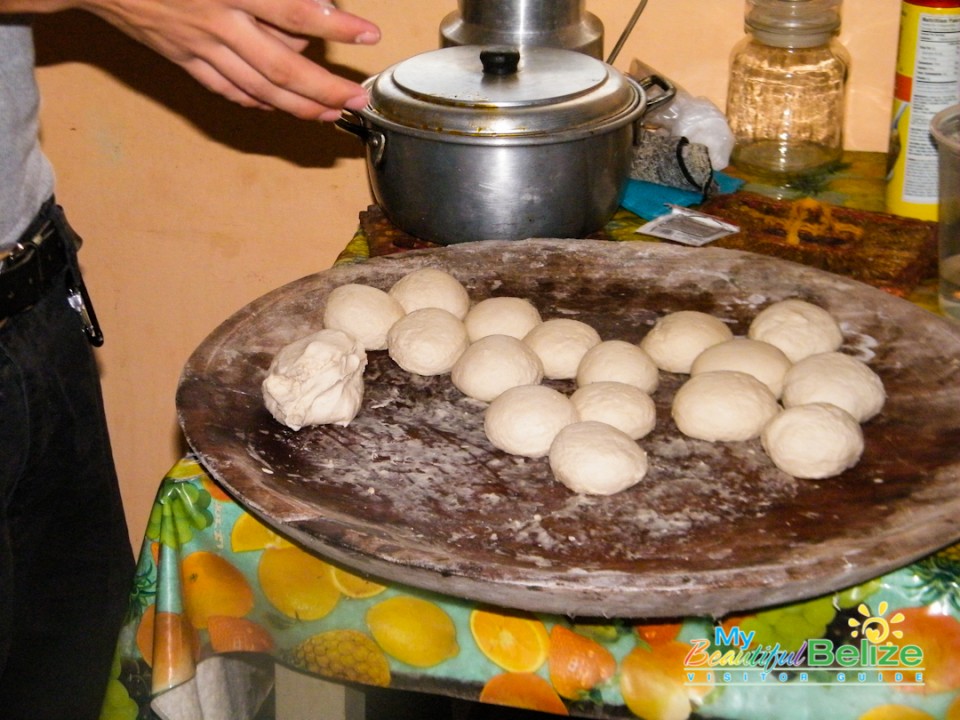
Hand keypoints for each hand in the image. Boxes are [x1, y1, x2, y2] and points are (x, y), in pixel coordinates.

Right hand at [78, 0, 379, 119]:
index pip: (295, 10)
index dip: (336, 26)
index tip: (369, 34)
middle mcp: (216, 22)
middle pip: (282, 67)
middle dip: (325, 89)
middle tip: (356, 99)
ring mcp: (198, 46)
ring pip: (257, 88)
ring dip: (298, 106)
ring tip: (329, 115)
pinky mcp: (181, 58)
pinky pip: (225, 89)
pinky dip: (255, 101)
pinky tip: (278, 108)